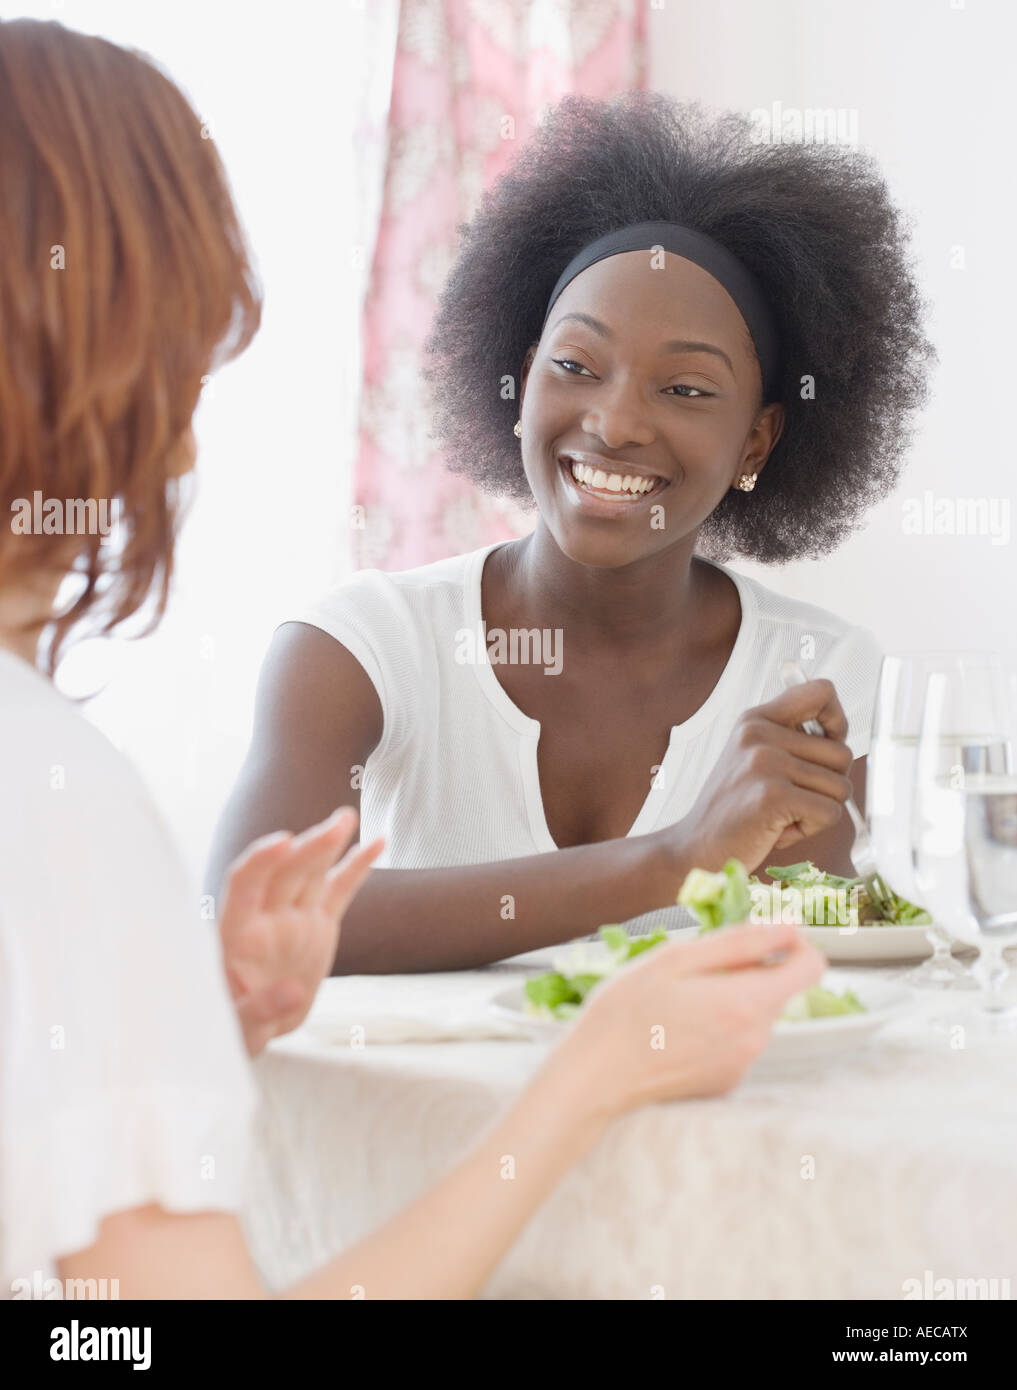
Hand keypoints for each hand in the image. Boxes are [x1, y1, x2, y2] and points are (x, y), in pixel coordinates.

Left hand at [218, 807, 384, 1056]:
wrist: (250, 1027)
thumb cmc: (231, 1027)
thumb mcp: (237, 1028)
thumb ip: (259, 1011)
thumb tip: (292, 993)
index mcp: (236, 933)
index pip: (245, 883)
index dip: (261, 860)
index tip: (284, 843)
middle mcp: (265, 917)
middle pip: (286, 872)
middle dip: (310, 847)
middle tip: (339, 825)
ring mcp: (294, 918)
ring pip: (312, 873)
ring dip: (329, 843)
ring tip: (347, 817)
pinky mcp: (318, 926)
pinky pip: (339, 891)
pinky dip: (356, 867)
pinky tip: (377, 842)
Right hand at [546, 922, 824, 1122]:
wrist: (595, 1079)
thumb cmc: (626, 1010)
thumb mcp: (676, 958)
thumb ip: (740, 941)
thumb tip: (789, 928)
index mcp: (748, 1003)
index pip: (812, 966)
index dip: (794, 944)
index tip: (764, 938)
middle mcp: (756, 1040)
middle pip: (776, 990)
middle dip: (747, 972)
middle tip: (692, 972)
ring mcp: (741, 1066)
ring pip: (753, 1015)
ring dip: (728, 1000)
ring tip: (677, 1003)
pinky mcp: (724, 1084)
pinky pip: (735, 1042)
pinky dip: (716, 1029)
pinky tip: (675, 1032)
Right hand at [670, 678, 853, 874]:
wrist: (694, 847)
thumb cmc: (733, 809)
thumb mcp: (752, 759)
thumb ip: (788, 740)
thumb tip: (840, 735)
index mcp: (756, 720)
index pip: (821, 691)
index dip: (838, 721)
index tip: (826, 745)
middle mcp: (759, 734)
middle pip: (842, 754)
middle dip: (828, 785)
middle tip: (791, 800)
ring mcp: (765, 762)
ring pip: (840, 787)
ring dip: (818, 811)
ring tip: (781, 815)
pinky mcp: (773, 795)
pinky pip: (831, 813)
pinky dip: (812, 829)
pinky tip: (780, 830)